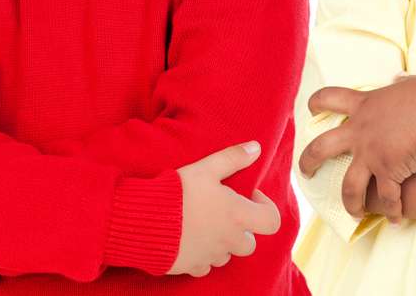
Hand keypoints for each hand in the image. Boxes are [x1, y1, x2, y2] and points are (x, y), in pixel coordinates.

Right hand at [169, 142, 282, 276]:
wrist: (144, 220)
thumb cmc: (177, 192)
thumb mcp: (206, 168)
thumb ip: (233, 158)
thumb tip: (256, 148)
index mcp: (237, 216)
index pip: (272, 221)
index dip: (264, 207)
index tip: (248, 196)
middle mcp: (229, 240)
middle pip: (249, 243)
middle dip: (240, 229)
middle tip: (222, 212)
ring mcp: (211, 256)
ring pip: (226, 254)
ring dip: (221, 242)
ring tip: (203, 223)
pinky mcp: (192, 266)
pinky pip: (205, 265)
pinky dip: (201, 255)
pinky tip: (188, 239)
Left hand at [298, 74, 415, 224]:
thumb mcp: (410, 84)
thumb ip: (401, 84)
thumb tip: (400, 79)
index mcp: (363, 105)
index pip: (329, 98)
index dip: (316, 103)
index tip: (310, 109)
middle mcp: (360, 132)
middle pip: (320, 148)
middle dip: (308, 162)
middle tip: (305, 173)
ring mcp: (371, 154)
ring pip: (349, 187)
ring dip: (349, 203)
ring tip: (353, 213)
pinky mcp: (387, 173)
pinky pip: (386, 199)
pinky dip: (393, 212)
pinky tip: (396, 220)